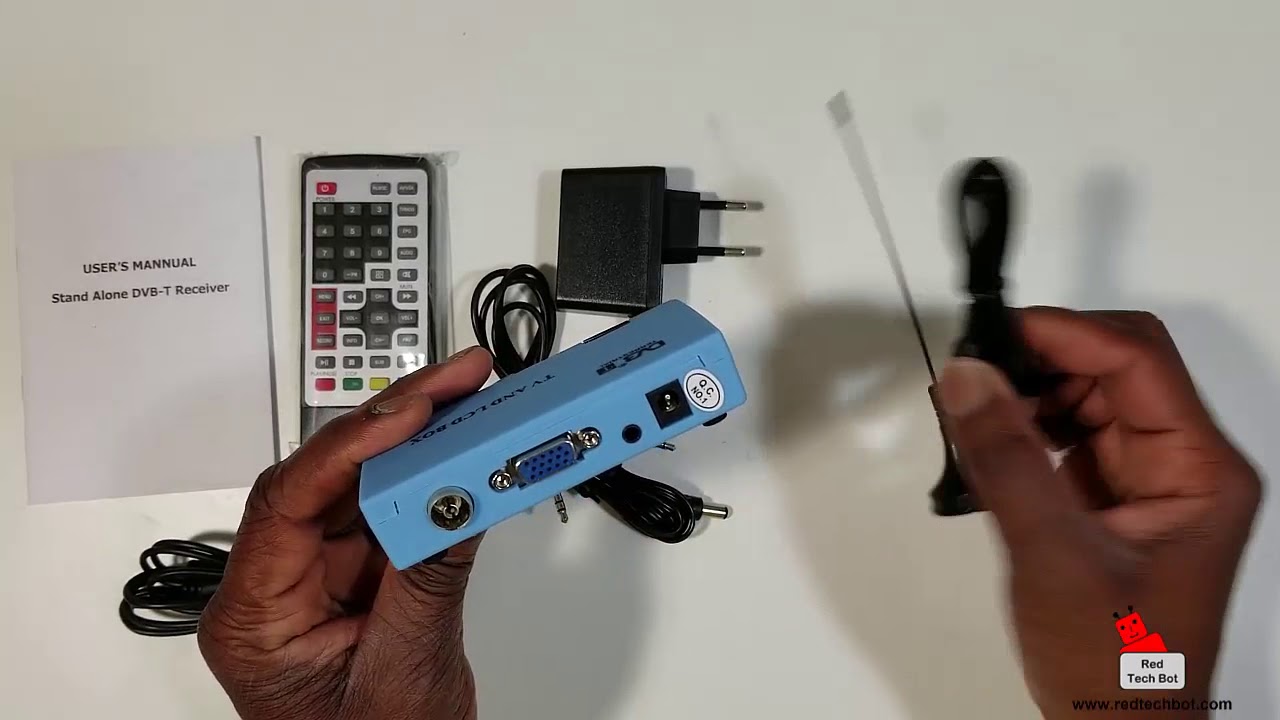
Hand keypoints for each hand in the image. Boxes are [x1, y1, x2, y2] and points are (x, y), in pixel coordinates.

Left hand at [198, 347, 493, 719]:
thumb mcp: (404, 669)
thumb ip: (430, 575)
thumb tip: (461, 494)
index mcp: (253, 614)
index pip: (287, 501)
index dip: (349, 444)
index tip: (409, 412)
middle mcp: (278, 581)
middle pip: (326, 475)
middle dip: (394, 421)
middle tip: (456, 380)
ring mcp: (320, 573)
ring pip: (361, 481)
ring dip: (419, 439)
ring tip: (470, 399)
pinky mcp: (360, 571)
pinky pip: (392, 509)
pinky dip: (433, 477)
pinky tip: (465, 446)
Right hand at [934, 309, 1261, 718]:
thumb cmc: (1113, 664)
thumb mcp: (1054, 556)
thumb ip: (1008, 460)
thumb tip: (968, 377)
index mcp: (1201, 472)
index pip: (1139, 362)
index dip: (1066, 333)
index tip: (996, 329)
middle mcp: (1184, 466)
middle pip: (1117, 369)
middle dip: (1043, 360)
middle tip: (972, 371)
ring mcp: (1149, 482)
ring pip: (1089, 399)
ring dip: (1030, 396)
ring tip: (973, 414)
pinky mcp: (1114, 501)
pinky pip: (1070, 439)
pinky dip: (1027, 433)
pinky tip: (988, 448)